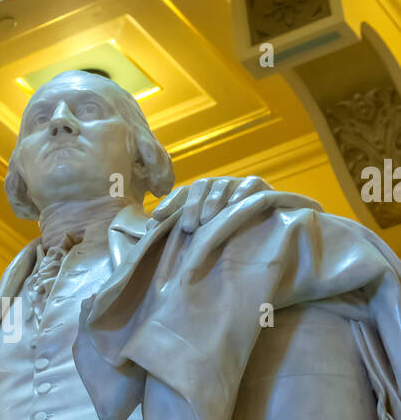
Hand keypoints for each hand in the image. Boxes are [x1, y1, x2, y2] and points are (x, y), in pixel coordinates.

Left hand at [152, 176, 270, 231]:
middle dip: (192, 206)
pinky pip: (250, 183)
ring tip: (207, 220)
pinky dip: (242, 191)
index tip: (157, 217)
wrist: (271, 231)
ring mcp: (238, 185)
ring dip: (213, 201)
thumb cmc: (229, 236)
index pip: (182, 194)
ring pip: (222, 185)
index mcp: (202, 196)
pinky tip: (235, 203)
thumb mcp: (203, 234)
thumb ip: (178, 228)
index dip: (169, 204)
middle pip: (201, 187)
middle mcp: (218, 187)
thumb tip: (148, 230)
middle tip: (189, 227)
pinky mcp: (260, 187)